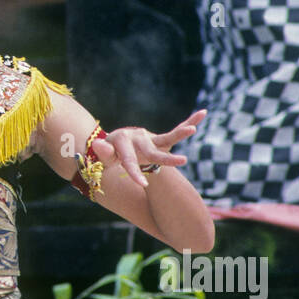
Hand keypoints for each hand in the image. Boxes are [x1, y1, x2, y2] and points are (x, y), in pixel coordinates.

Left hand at [92, 110, 206, 187]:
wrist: (114, 143)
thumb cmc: (109, 154)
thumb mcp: (103, 157)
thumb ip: (103, 153)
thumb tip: (96, 144)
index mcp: (122, 141)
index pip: (128, 160)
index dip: (134, 173)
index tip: (142, 184)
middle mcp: (137, 137)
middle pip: (153, 151)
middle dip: (167, 158)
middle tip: (183, 162)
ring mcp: (149, 137)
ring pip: (167, 137)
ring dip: (181, 133)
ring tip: (192, 129)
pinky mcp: (158, 139)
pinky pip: (174, 131)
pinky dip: (189, 121)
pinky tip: (202, 113)